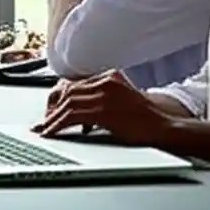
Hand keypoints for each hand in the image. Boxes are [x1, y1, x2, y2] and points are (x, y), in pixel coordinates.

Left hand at [31, 71, 174, 144]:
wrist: (165, 128)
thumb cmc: (146, 120)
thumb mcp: (121, 102)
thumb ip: (100, 102)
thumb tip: (78, 116)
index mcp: (110, 77)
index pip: (75, 84)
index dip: (59, 98)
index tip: (50, 111)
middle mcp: (105, 82)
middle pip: (67, 91)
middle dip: (52, 108)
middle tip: (45, 122)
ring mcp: (104, 95)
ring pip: (67, 104)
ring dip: (52, 119)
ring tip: (45, 130)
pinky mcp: (103, 111)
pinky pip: (71, 117)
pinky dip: (57, 125)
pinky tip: (52, 133)